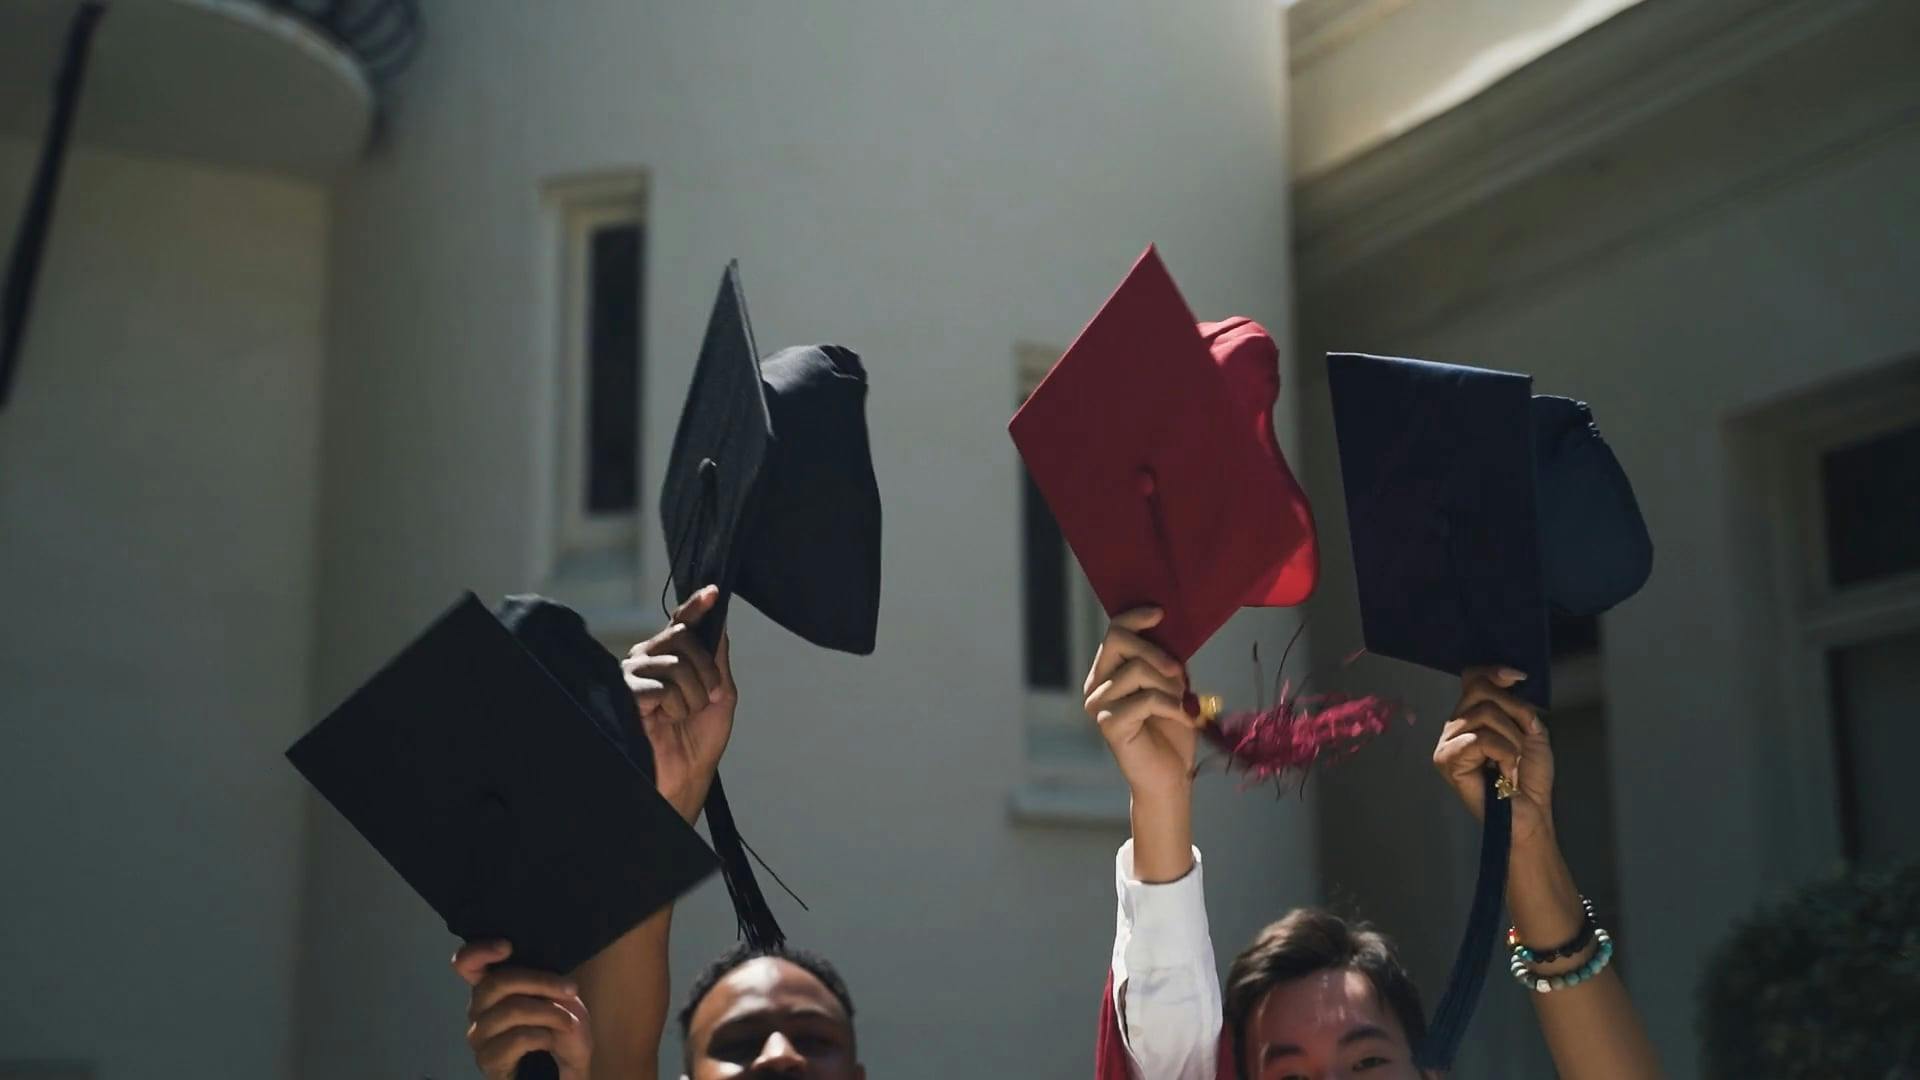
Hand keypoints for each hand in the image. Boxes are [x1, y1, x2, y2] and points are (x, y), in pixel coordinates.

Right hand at [452, 940, 591, 1079]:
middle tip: (570, 989)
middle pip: (496, 983)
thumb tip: (540, 967)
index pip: (466, 964)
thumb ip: (547, 979)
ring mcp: (480, 1036)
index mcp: (493, 988)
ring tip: (568, 1022)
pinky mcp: (488, 1061)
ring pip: (509, 1010)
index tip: (507, 946)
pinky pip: (514, 1038)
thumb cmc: (562, 1031)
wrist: (567, 1071)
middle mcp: (478, 1009)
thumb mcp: (563, 998)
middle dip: (540, 981)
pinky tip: (551, 1041)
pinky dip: (541, 1035)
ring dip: (548, 1012)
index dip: (479, 951)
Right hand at [622, 585, 737, 822]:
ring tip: (683, 716)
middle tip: (707, 698)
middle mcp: (649, 659)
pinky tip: (665, 721)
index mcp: (670, 657)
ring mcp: (634, 675)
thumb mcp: (720, 694)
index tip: (714, 593)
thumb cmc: (699, 739)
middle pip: (682, 636)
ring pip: (675, 662)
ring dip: (693, 696)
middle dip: (706, 670)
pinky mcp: (625, 694)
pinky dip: (675, 707)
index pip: (681, 622)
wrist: (685, 776)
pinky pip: (661, 686)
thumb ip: (718, 657)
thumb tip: (720, 621)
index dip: (697, 605)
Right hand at [1083, 607, 1199, 803]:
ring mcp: (1098, 706)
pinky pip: (1145, 699)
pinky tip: (1185, 718)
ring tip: (1184, 704)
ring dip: (1170, 686)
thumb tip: (1171, 628)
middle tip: (1179, 672)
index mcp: (1108, 674)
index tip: (1161, 613)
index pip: (1114, 632)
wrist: (1171, 776)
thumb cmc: (1171, 731)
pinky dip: (1173, 707)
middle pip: (1118, 641)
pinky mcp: (1108, 724)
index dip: (1136, 617)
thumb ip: (1165, 660)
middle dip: (1155, 651)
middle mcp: (1096, 686)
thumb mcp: (1172, 685)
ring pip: (1136, 670)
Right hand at [1432, 666, 1554, 848]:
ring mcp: (1447, 744)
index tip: (1518, 676)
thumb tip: (1508, 676)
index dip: (1492, 671)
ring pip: (1483, 714)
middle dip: (1512, 712)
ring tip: (1513, 762)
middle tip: (1523, 740)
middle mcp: (1454, 728)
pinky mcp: (1447, 760)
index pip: (1472, 679)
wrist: (1530, 812)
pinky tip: (1505, 772)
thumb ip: (1516, 703)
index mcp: (1471, 718)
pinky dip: (1504, 754)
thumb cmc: (1530, 778)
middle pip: (1479, 691)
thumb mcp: (1530, 729)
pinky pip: (1480, 739)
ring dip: (1512, 739)